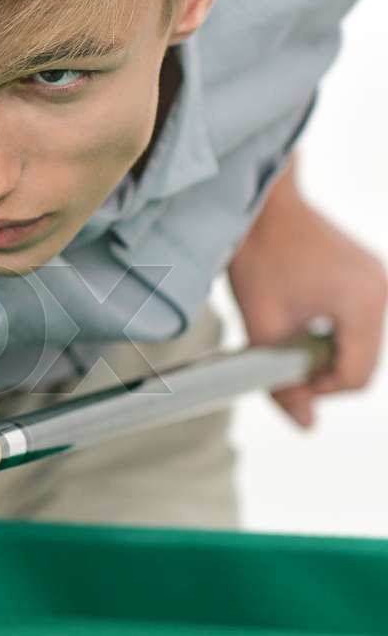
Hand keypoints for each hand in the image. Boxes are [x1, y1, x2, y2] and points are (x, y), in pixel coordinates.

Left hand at [229, 196, 386, 427]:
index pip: (355, 377)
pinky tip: (302, 324)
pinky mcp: (372, 276)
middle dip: (324, 374)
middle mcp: (383, 292)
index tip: (284, 381)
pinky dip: (335, 334)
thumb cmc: (259, 259)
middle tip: (281, 363)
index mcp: (362, 304)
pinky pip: (362, 323)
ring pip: (364, 346)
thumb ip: (283, 382)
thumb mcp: (262, 329)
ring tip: (288, 340)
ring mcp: (381, 281)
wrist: (262, 209)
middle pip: (365, 364)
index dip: (318, 391)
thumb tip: (305, 426)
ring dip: (328, 354)